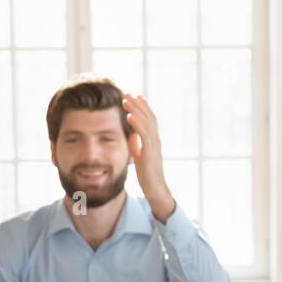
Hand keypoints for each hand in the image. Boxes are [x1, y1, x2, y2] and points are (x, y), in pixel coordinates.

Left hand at [122, 94, 175, 221]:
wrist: (155, 188)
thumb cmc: (147, 174)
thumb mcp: (140, 156)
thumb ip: (137, 144)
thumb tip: (132, 135)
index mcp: (153, 140)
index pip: (149, 119)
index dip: (143, 107)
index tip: (135, 96)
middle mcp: (156, 140)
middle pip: (148, 117)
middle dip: (138, 104)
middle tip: (128, 93)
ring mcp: (154, 146)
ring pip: (146, 122)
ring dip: (135, 110)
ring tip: (126, 100)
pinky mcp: (150, 153)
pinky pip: (144, 135)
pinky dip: (137, 124)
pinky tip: (129, 116)